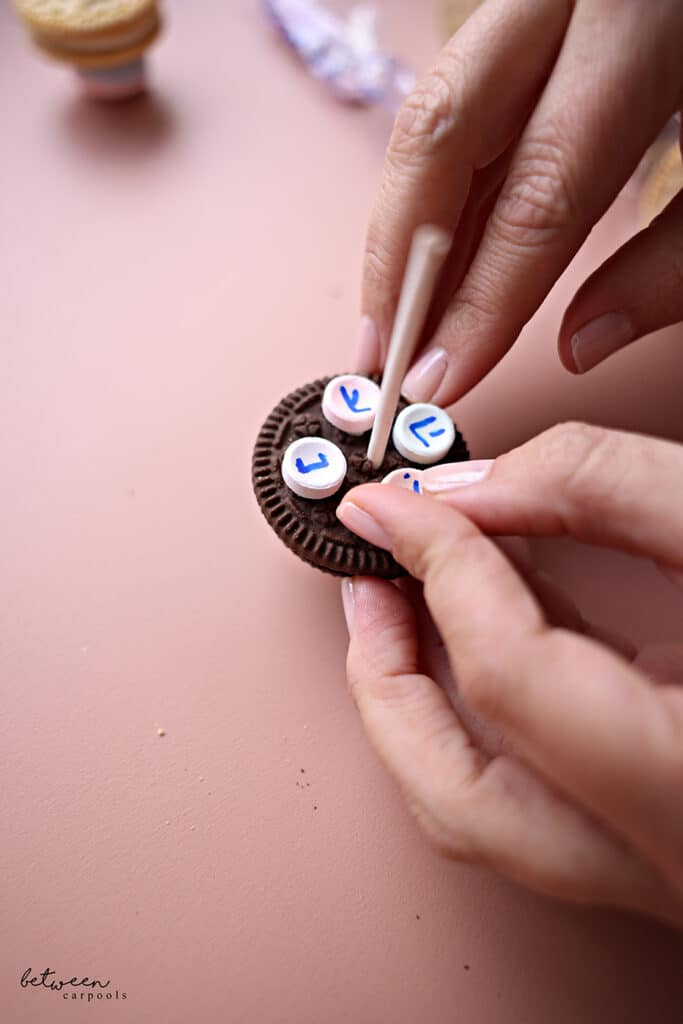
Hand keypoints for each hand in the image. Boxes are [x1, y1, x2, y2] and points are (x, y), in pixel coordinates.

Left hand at [337, 423, 682, 926]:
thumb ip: (609, 492)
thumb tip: (475, 489)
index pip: (511, 677)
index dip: (440, 571)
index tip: (395, 503)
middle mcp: (668, 857)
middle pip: (456, 799)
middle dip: (384, 676)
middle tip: (365, 575)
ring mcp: (657, 869)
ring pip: (477, 815)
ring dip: (417, 696)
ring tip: (404, 592)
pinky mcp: (655, 841)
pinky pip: (525, 790)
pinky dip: (482, 703)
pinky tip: (488, 618)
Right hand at [354, 0, 682, 402]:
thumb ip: (674, 262)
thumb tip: (582, 345)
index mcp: (634, 27)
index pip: (536, 193)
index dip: (480, 299)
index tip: (441, 377)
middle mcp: (560, 1)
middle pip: (440, 134)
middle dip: (397, 259)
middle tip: (382, 352)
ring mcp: (530, 1)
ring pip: (435, 119)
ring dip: (406, 234)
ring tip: (399, 322)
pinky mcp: (522, 18)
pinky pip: (462, 107)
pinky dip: (441, 194)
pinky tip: (433, 264)